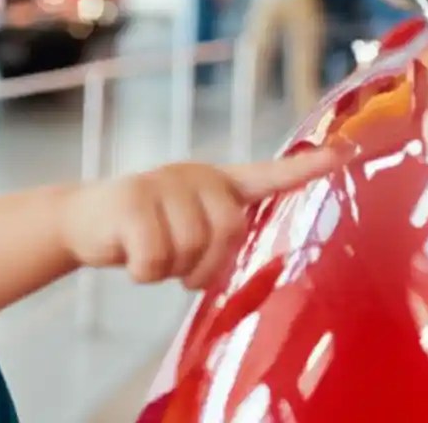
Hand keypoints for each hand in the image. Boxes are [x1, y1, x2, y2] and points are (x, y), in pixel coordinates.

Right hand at [62, 149, 340, 289]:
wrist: (82, 222)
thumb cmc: (145, 233)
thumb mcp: (187, 230)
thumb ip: (219, 236)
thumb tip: (258, 274)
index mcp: (216, 183)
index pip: (268, 175)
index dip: (305, 170)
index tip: (344, 155)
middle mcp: (194, 175)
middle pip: (228, 231)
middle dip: (206, 265)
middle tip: (182, 272)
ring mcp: (163, 182)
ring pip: (189, 250)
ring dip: (169, 271)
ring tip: (150, 256)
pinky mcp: (133, 200)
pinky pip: (156, 259)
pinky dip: (143, 271)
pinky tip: (129, 255)